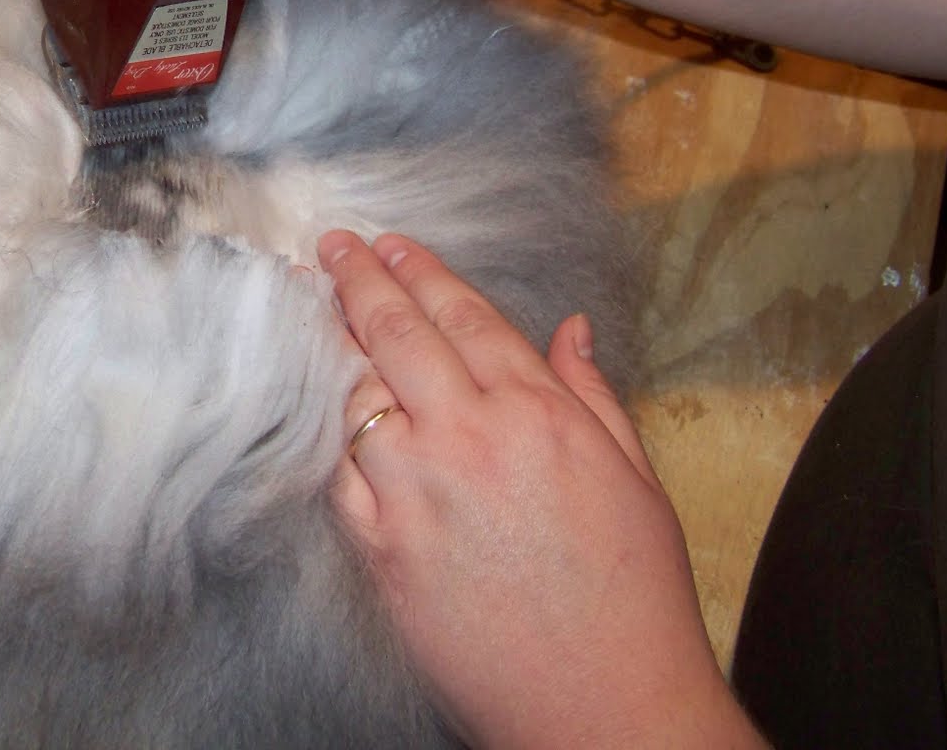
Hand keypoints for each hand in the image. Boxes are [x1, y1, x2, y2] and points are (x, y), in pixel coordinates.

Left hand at [320, 229, 764, 749]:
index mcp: (540, 414)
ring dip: (332, 344)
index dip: (420, 271)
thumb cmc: (632, 598)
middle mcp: (473, 438)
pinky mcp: (383, 548)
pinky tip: (317, 402)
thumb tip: (568, 328)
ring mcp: (419, 491)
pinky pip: (340, 470)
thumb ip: (591, 393)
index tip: (390, 243)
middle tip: (331, 246)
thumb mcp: (635, 478)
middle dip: (358, 279)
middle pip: (399, 334)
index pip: (465, 316)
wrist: (606, 707)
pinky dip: (328, 430)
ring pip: (358, 392)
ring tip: (311, 307)